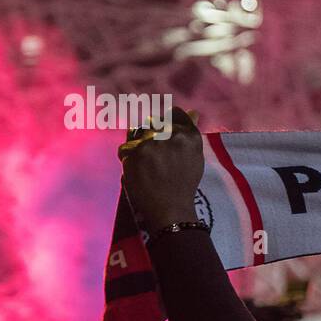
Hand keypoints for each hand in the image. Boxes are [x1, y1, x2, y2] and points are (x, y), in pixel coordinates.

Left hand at [119, 106, 204, 233]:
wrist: (170, 209)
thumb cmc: (184, 184)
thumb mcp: (195, 157)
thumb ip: (190, 133)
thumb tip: (192, 111)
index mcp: (188, 136)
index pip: (175, 115)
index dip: (170, 121)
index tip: (167, 130)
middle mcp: (169, 136)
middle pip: (155, 123)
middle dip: (153, 135)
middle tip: (156, 155)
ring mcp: (149, 144)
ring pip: (138, 133)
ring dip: (139, 145)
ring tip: (147, 164)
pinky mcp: (132, 154)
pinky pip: (125, 148)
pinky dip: (129, 158)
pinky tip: (139, 170)